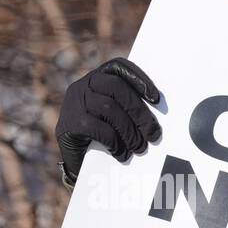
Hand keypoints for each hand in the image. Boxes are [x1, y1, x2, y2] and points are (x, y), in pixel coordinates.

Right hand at [55, 57, 161, 185]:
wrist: (75, 159)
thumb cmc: (101, 136)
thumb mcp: (114, 117)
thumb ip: (127, 107)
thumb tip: (158, 115)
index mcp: (96, 79)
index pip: (118, 67)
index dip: (139, 79)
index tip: (156, 99)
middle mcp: (82, 86)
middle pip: (116, 87)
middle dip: (139, 111)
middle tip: (154, 134)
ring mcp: (73, 103)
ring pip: (109, 108)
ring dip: (130, 131)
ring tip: (140, 147)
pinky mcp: (69, 123)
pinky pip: (99, 128)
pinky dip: (115, 143)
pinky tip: (122, 154)